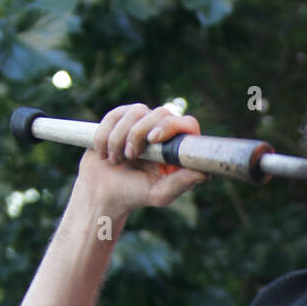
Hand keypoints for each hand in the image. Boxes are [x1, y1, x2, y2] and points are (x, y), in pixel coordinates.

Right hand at [76, 102, 209, 216]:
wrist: (102, 191)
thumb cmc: (134, 194)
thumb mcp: (158, 194)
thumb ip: (180, 183)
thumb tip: (204, 173)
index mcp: (177, 149)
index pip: (187, 124)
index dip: (172, 126)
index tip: (153, 139)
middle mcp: (163, 132)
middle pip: (161, 112)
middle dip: (139, 133)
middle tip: (130, 156)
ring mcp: (142, 122)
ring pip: (136, 111)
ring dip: (120, 137)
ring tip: (115, 159)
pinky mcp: (121, 118)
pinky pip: (114, 115)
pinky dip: (105, 135)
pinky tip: (103, 153)